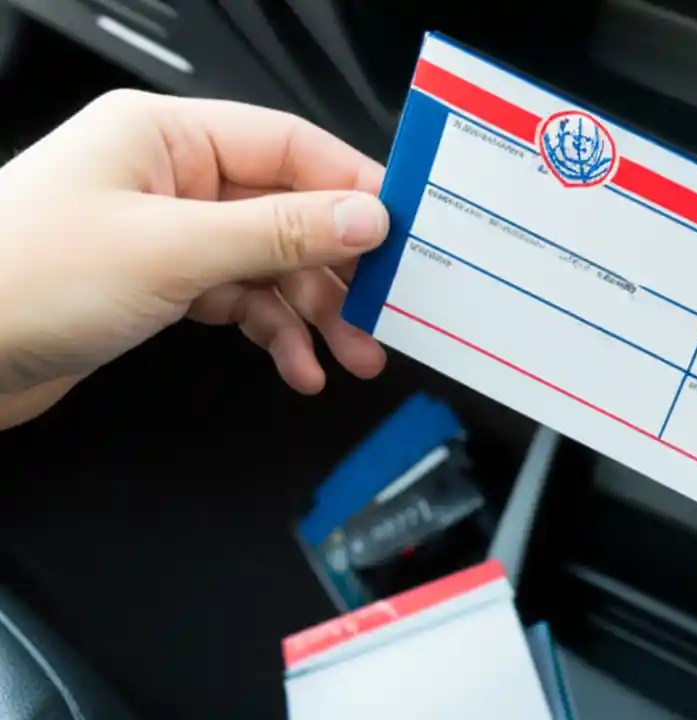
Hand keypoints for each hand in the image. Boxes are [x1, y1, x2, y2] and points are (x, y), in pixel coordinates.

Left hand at [0, 89, 389, 417]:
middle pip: (287, 212)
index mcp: (165, 136)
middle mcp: (169, 177)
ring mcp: (165, 231)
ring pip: (269, 264)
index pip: (289, 146)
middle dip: (338, 269)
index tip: (402, 231)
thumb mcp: (172, 251)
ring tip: (351, 354)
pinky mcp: (158, 283)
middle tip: (383, 310)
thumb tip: (362, 215)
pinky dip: (272, 333)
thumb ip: (277, 232)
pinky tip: (296, 365)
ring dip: (314, 312)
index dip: (352, 187)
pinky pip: (239, 299)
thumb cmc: (23, 278)